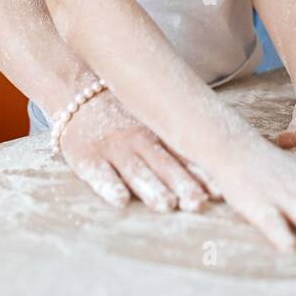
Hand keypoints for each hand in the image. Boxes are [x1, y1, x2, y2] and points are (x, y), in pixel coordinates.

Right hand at [54, 91, 218, 212]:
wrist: (76, 91)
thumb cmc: (122, 111)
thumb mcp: (150, 118)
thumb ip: (176, 138)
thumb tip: (217, 158)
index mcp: (157, 132)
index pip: (183, 154)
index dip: (201, 173)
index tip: (219, 192)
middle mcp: (137, 139)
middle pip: (163, 164)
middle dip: (182, 183)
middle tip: (198, 202)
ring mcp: (112, 148)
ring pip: (135, 170)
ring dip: (152, 187)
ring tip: (166, 204)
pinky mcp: (87, 157)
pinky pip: (98, 174)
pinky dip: (109, 186)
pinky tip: (120, 200)